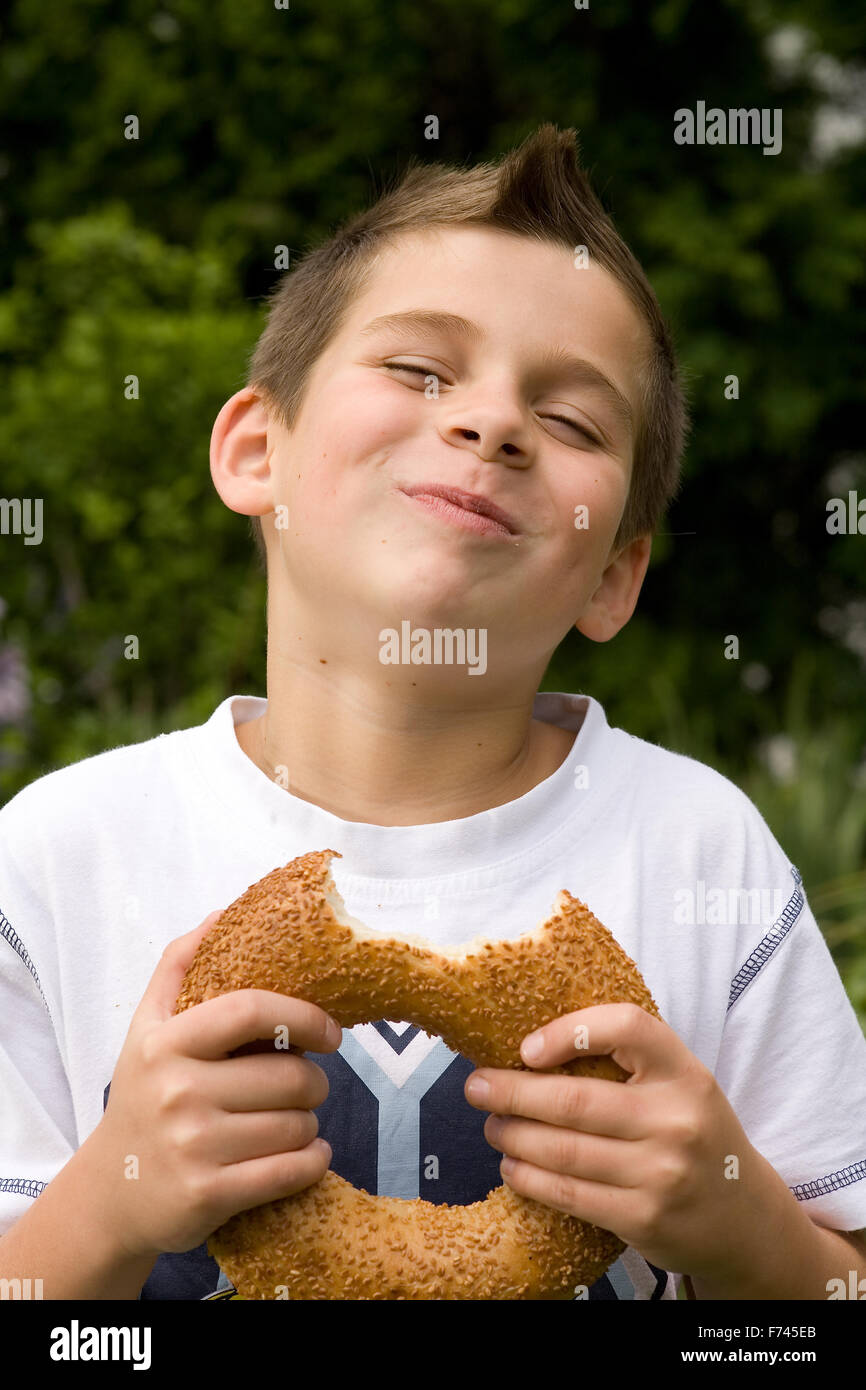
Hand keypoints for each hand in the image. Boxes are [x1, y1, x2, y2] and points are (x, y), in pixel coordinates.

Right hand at [87, 910, 341, 1259]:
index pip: (250, 1010)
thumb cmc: (142, 1097)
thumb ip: (179, 965)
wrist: (110, 1193)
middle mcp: (176, 1092)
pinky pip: (290, 1171)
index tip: (330, 1030)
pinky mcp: (208, 1195)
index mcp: (165, 1044)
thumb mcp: (146, 1029)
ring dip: (310, 1124)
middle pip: (289, 1075)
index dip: (304, 1015)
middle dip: (313, 1081)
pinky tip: (309, 1154)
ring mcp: (192, 1147)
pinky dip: (313, 1161)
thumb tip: (220, 913)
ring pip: (296, 1125)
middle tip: (304, 1086)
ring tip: (292, 1121)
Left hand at [464, 1003, 760, 1278]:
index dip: (569, 1029)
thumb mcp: (680, 1084)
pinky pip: (568, 1194)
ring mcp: (661, 1173)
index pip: (627, 1027)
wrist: (743, 1216)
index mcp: (685, 1073)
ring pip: (562, 1150)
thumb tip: (532, 1048)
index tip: (526, 1048)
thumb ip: (628, 1062)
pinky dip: (529, 1178)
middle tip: (477, 1087)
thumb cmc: (694, 1135)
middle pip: (573, 1100)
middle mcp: (676, 1120)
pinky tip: (514, 1166)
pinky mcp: (643, 1218)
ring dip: (513, 1136)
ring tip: (493, 1126)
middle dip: (511, 1092)